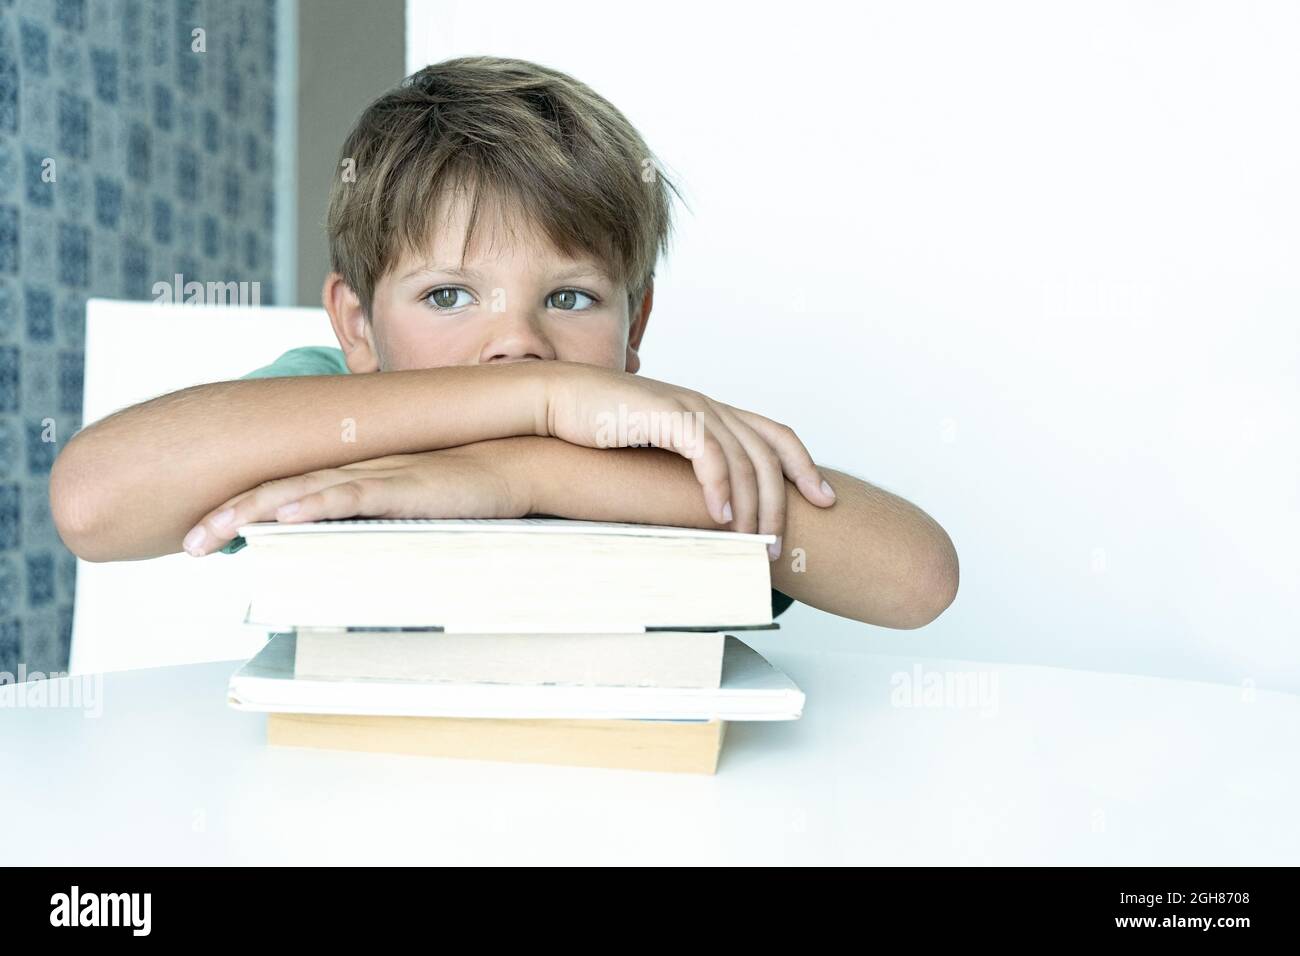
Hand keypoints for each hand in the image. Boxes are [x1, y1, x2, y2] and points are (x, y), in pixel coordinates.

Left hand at [181, 441, 530, 555]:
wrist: (514, 464)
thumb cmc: (468, 488)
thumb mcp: (410, 507)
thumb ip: (378, 521)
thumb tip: (350, 553)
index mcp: (352, 473)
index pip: (284, 490)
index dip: (240, 509)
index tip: (206, 532)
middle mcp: (353, 468)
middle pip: (275, 489)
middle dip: (226, 514)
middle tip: (188, 541)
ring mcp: (374, 474)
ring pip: (298, 492)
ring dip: (250, 513)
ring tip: (210, 534)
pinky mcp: (401, 486)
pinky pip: (347, 495)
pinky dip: (312, 506)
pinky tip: (283, 518)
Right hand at [539, 362, 835, 545]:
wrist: (556, 400)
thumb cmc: (598, 429)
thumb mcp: (653, 450)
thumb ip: (682, 469)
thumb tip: (701, 508)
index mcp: (711, 411)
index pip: (775, 435)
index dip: (804, 467)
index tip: (825, 501)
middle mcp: (709, 406)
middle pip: (768, 455)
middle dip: (782, 503)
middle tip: (778, 546)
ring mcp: (690, 407)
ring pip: (744, 460)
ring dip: (754, 507)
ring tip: (753, 543)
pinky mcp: (668, 415)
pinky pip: (709, 454)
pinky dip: (721, 488)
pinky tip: (721, 519)